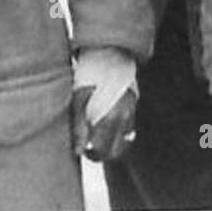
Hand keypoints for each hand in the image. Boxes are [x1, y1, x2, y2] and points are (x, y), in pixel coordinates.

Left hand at [71, 48, 138, 162]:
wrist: (108, 55)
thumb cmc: (89, 78)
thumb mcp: (79, 101)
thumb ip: (78, 128)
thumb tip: (77, 152)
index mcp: (110, 117)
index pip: (102, 149)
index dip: (91, 154)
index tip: (81, 151)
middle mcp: (124, 118)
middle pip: (116, 151)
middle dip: (102, 155)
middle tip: (88, 150)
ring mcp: (131, 114)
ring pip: (124, 144)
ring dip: (112, 148)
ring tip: (97, 141)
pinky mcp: (133, 109)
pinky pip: (129, 132)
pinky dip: (119, 137)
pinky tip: (107, 131)